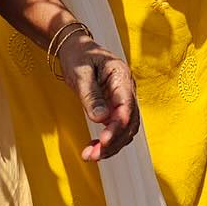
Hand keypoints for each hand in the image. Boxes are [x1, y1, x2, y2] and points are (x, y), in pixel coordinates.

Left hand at [57, 33, 139, 161]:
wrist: (77, 49)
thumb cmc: (79, 56)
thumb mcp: (81, 73)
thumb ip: (91, 96)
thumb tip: (100, 120)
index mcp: (122, 77)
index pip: (126, 107)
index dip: (117, 126)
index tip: (103, 141)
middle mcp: (127, 90)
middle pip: (129, 122)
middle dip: (113, 142)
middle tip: (92, 156)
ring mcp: (122, 99)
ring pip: (125, 129)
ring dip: (111, 146)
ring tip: (89, 156)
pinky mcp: (115, 108)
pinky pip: (117, 128)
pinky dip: (107, 141)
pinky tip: (93, 148)